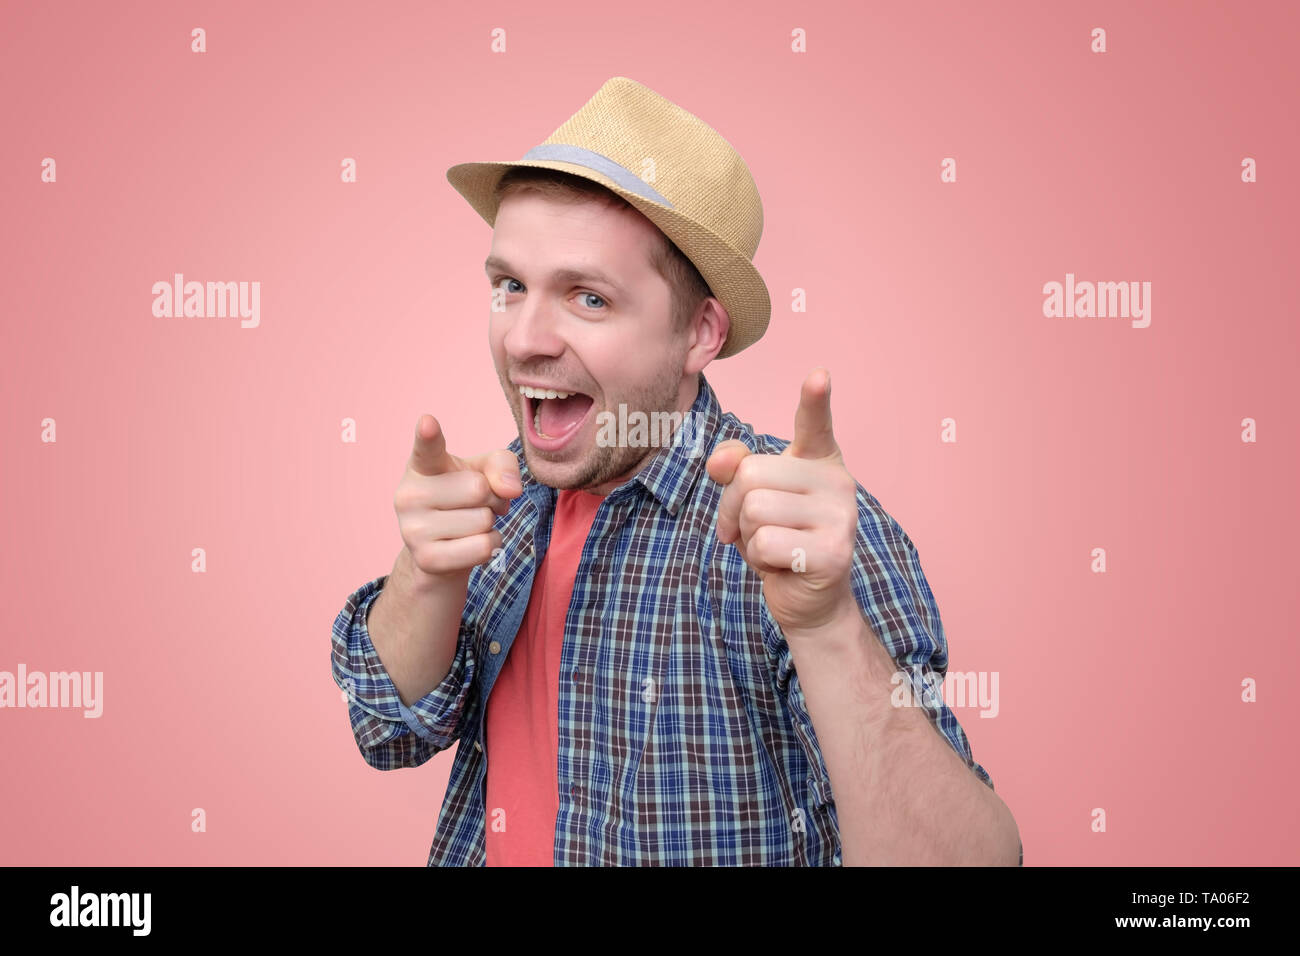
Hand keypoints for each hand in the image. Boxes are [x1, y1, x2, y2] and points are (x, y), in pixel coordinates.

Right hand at [394, 414, 523, 588]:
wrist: (442, 552)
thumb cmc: (464, 501)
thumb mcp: (484, 471)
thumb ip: (503, 464)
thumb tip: (511, 489)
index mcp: (422, 466)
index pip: (427, 448)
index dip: (428, 434)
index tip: (427, 422)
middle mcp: (409, 494)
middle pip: (479, 488)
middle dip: (492, 498)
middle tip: (476, 505)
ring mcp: (412, 529)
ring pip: (483, 521)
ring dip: (489, 524)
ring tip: (470, 525)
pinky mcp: (426, 559)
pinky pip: (482, 547)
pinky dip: (490, 546)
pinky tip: (471, 544)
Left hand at [706, 368, 859, 633]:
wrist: (810, 601)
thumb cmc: (779, 540)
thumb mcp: (751, 500)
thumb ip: (734, 469)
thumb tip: (721, 461)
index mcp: (819, 461)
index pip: (815, 424)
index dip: (815, 400)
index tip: (818, 375)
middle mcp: (836, 481)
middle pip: (750, 475)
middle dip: (733, 508)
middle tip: (751, 531)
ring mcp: (840, 516)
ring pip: (754, 509)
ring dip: (747, 537)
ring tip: (772, 547)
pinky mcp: (833, 552)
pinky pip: (765, 543)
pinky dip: (759, 560)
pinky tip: (783, 566)